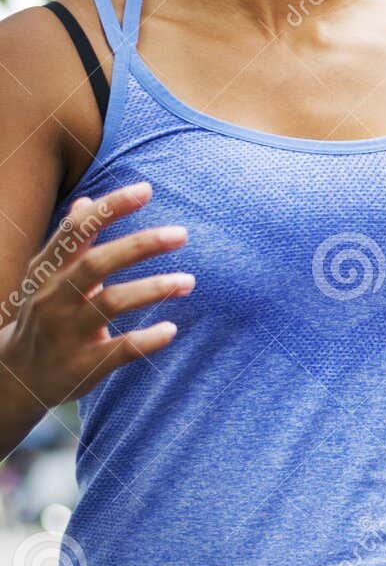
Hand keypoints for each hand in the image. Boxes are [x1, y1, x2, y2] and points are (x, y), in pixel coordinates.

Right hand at [0, 183, 191, 407]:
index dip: (109, 208)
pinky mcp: (83, 365)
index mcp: (48, 270)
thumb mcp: (48, 277)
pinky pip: (119, 350)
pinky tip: (170, 330)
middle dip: (139, 245)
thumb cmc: (42, 316)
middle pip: (96, 263)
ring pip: (111, 303)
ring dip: (153, 289)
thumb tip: (86, 201)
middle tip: (182, 233)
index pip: (77, 230)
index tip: (145, 189)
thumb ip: (70, 243)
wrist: (13, 376)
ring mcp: (67, 332)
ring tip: (189, 282)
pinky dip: (147, 339)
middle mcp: (54, 297)